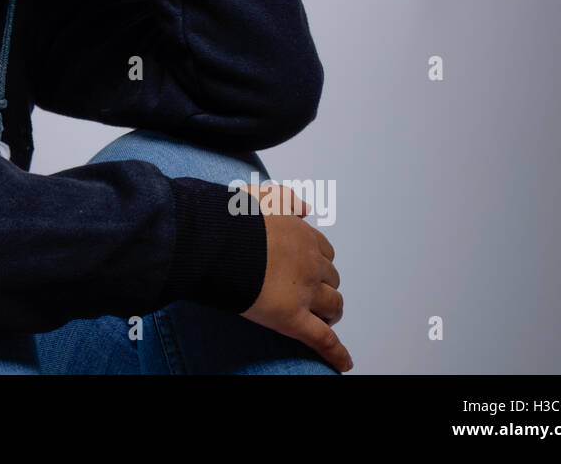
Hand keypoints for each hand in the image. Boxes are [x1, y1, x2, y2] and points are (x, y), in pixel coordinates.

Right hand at [238, 182, 352, 371]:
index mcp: (302, 236)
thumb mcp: (263, 196)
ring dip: (331, 314)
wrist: (217, 240)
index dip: (318, 263)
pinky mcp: (293, 318)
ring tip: (324, 322)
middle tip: (313, 295)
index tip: (311, 269)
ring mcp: (304, 292)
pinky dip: (336, 353)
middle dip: (324, 287)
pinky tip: (343, 363)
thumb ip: (286, 200)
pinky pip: (322, 339)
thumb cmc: (232, 220)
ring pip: (333, 306)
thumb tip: (304, 208)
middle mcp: (309, 263)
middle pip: (330, 279)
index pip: (323, 252)